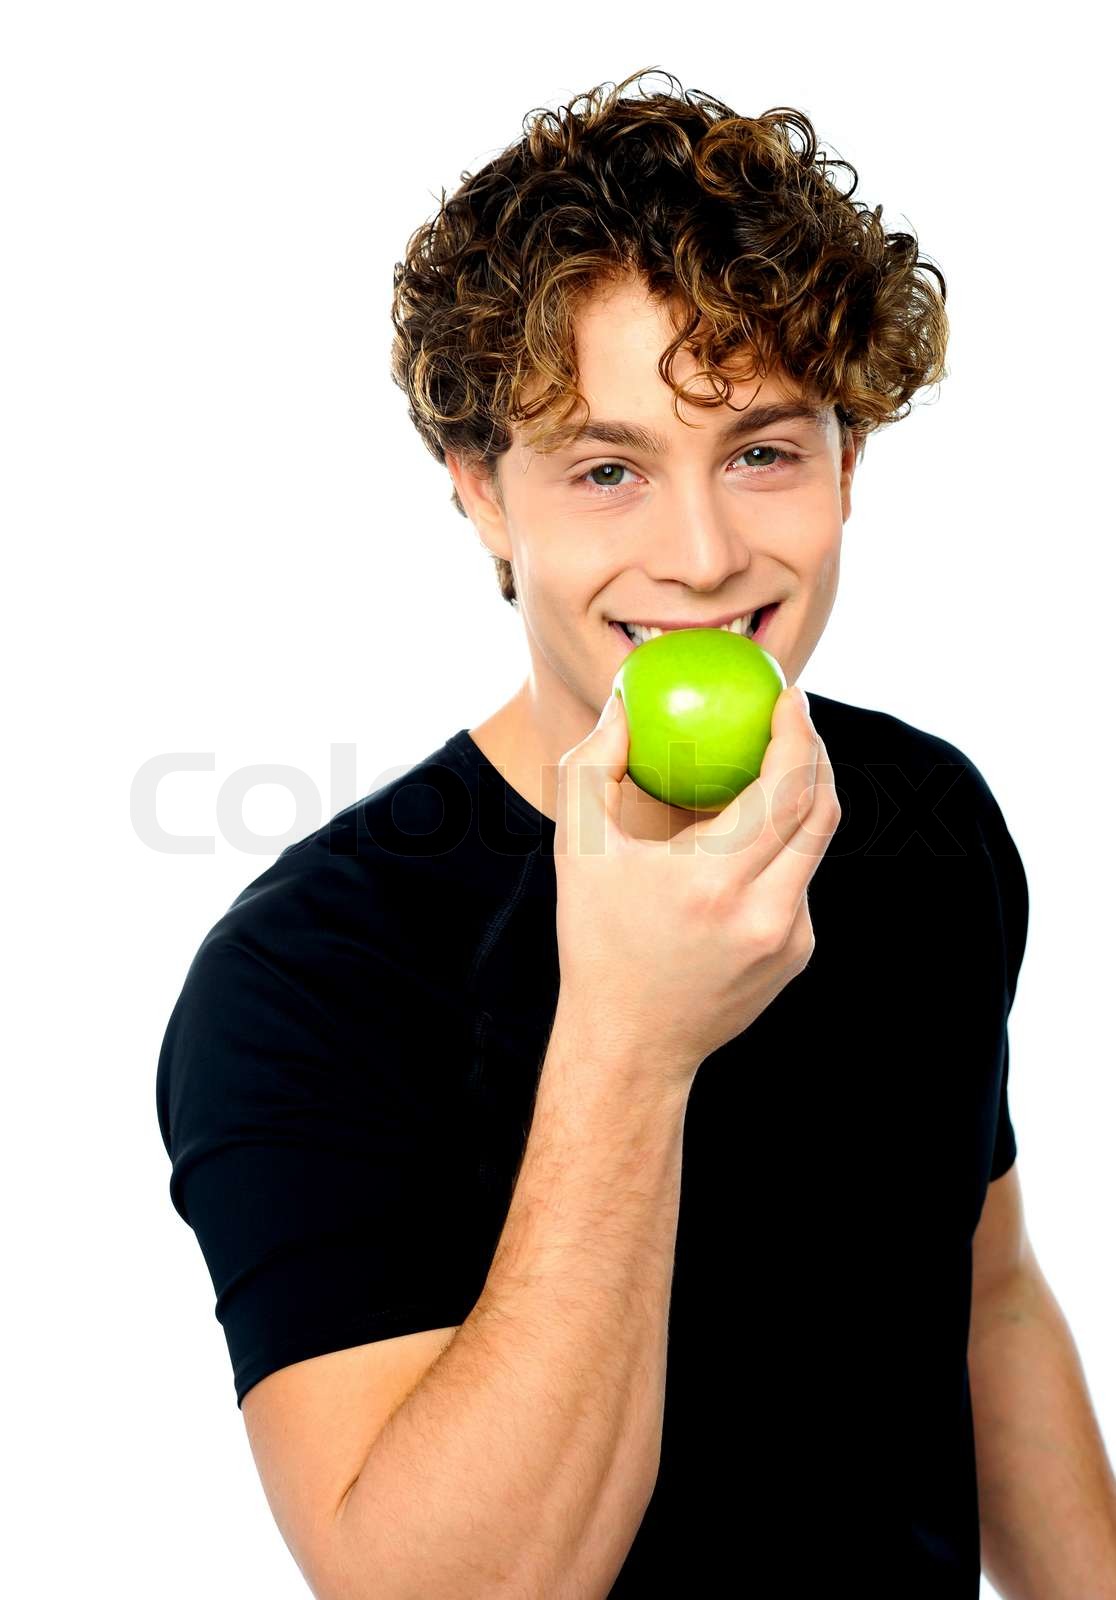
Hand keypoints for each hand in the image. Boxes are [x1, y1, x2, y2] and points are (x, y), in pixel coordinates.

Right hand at [551, 685, 839, 1090]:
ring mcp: (789, 938)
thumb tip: (626, 703)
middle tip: (792, 719)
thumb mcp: (576, 850)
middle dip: (815, 752)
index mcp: (711, 881)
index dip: (799, 733)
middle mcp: (764, 913)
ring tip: (774, 766)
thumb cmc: (595, 939)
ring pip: (815, 844)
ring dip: (802, 798)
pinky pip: (800, 881)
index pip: (785, 788)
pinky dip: (782, 848)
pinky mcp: (797, 954)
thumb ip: (593, 765)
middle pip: (821, 809)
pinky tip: (750, 838)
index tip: (791, 695)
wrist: (630, 1043)